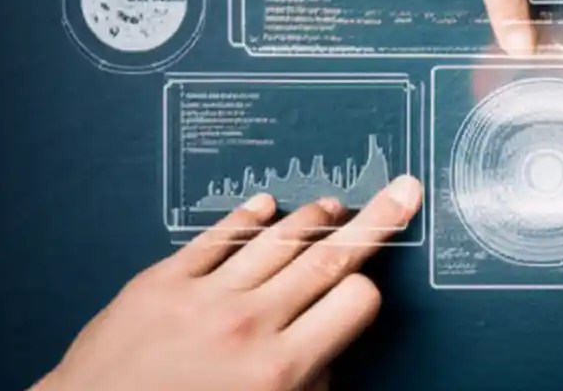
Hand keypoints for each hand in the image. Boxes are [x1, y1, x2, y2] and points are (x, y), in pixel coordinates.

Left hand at [34, 176, 422, 390]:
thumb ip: (305, 388)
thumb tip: (322, 362)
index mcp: (279, 368)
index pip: (355, 299)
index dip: (366, 294)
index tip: (362, 294)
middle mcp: (248, 324)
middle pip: (328, 256)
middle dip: (376, 220)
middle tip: (401, 192)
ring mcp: (203, 296)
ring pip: (277, 239)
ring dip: (314, 218)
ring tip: (335, 206)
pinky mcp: (161, 282)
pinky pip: (215, 237)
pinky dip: (245, 217)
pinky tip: (265, 206)